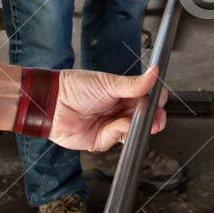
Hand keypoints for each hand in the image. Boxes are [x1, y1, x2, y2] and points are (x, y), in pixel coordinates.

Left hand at [47, 66, 167, 151]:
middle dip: (153, 118)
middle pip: (145, 117)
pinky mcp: (103, 140)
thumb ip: (134, 84)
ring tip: (138, 120)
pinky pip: (119, 139)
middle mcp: (120, 110)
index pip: (147, 98)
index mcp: (123, 93)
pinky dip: (122, 132)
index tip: (160, 102)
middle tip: (156, 118)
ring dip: (139, 126)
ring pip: (134, 130)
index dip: (156, 101)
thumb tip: (154, 72)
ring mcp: (112, 125)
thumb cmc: (75, 87)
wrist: (53, 104)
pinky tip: (121, 125)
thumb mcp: (108, 83)